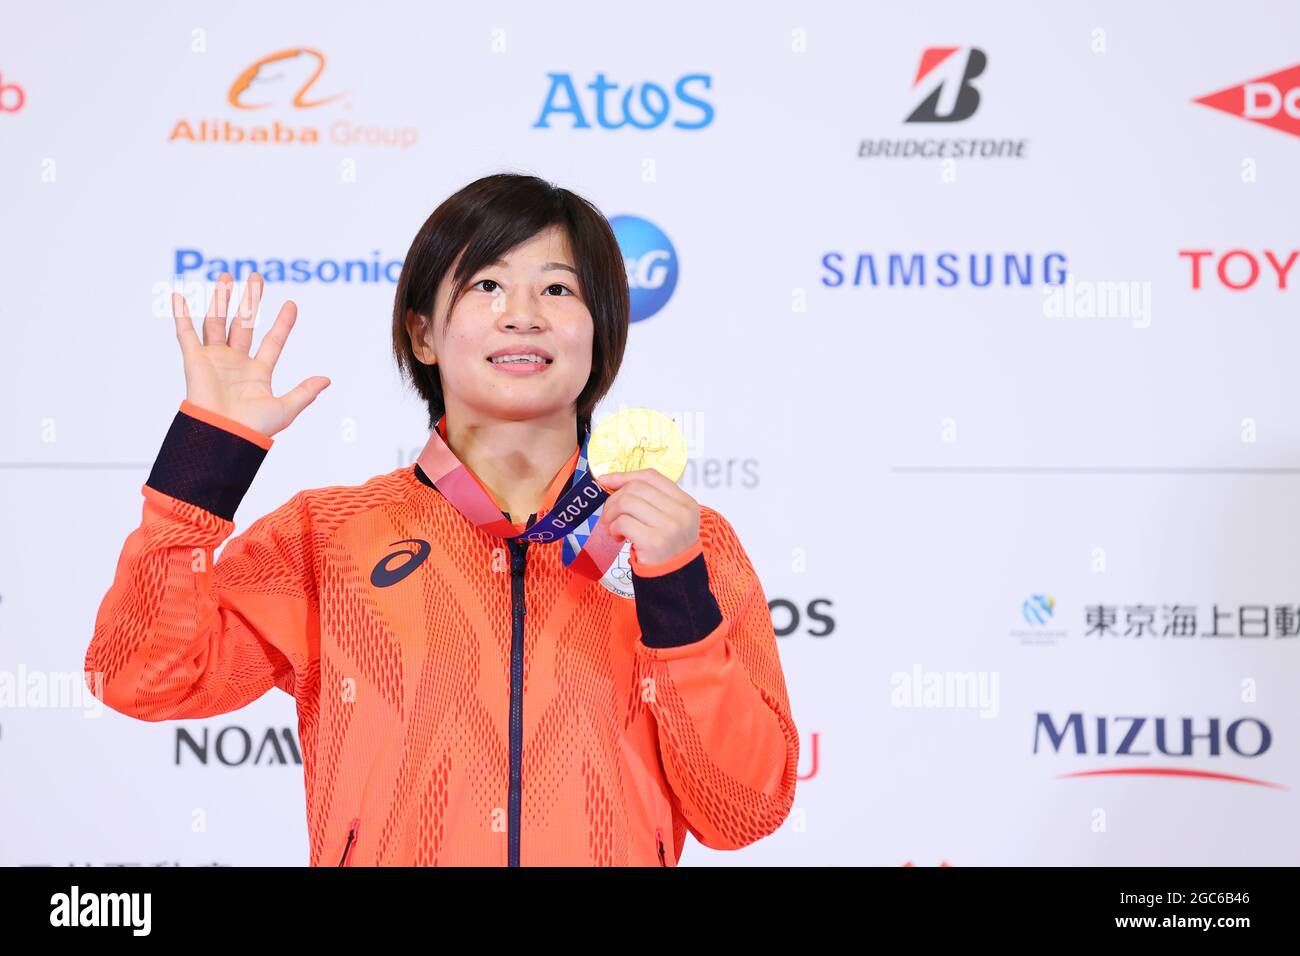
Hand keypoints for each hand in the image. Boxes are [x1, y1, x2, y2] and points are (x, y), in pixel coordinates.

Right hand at [171, 271, 329, 437]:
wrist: (224, 436)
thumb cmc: (253, 428)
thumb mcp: (286, 409)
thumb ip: (305, 393)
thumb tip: (327, 380)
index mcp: (258, 373)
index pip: (273, 341)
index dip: (283, 324)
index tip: (292, 304)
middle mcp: (236, 362)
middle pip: (243, 324)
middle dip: (250, 300)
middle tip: (256, 277)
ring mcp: (215, 359)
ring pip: (217, 322)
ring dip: (221, 299)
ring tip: (226, 277)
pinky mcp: (195, 360)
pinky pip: (185, 333)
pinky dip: (180, 315)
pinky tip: (178, 296)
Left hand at [595, 468, 699, 566]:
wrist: (675, 580)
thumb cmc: (667, 548)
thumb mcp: (669, 519)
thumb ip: (651, 500)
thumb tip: (614, 480)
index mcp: (686, 502)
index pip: (651, 476)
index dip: (624, 475)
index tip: (606, 480)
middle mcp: (681, 512)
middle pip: (636, 488)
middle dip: (614, 499)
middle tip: (609, 514)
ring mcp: (669, 526)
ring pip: (627, 502)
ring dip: (612, 514)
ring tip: (613, 527)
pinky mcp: (654, 541)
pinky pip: (623, 522)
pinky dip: (613, 528)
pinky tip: (617, 537)